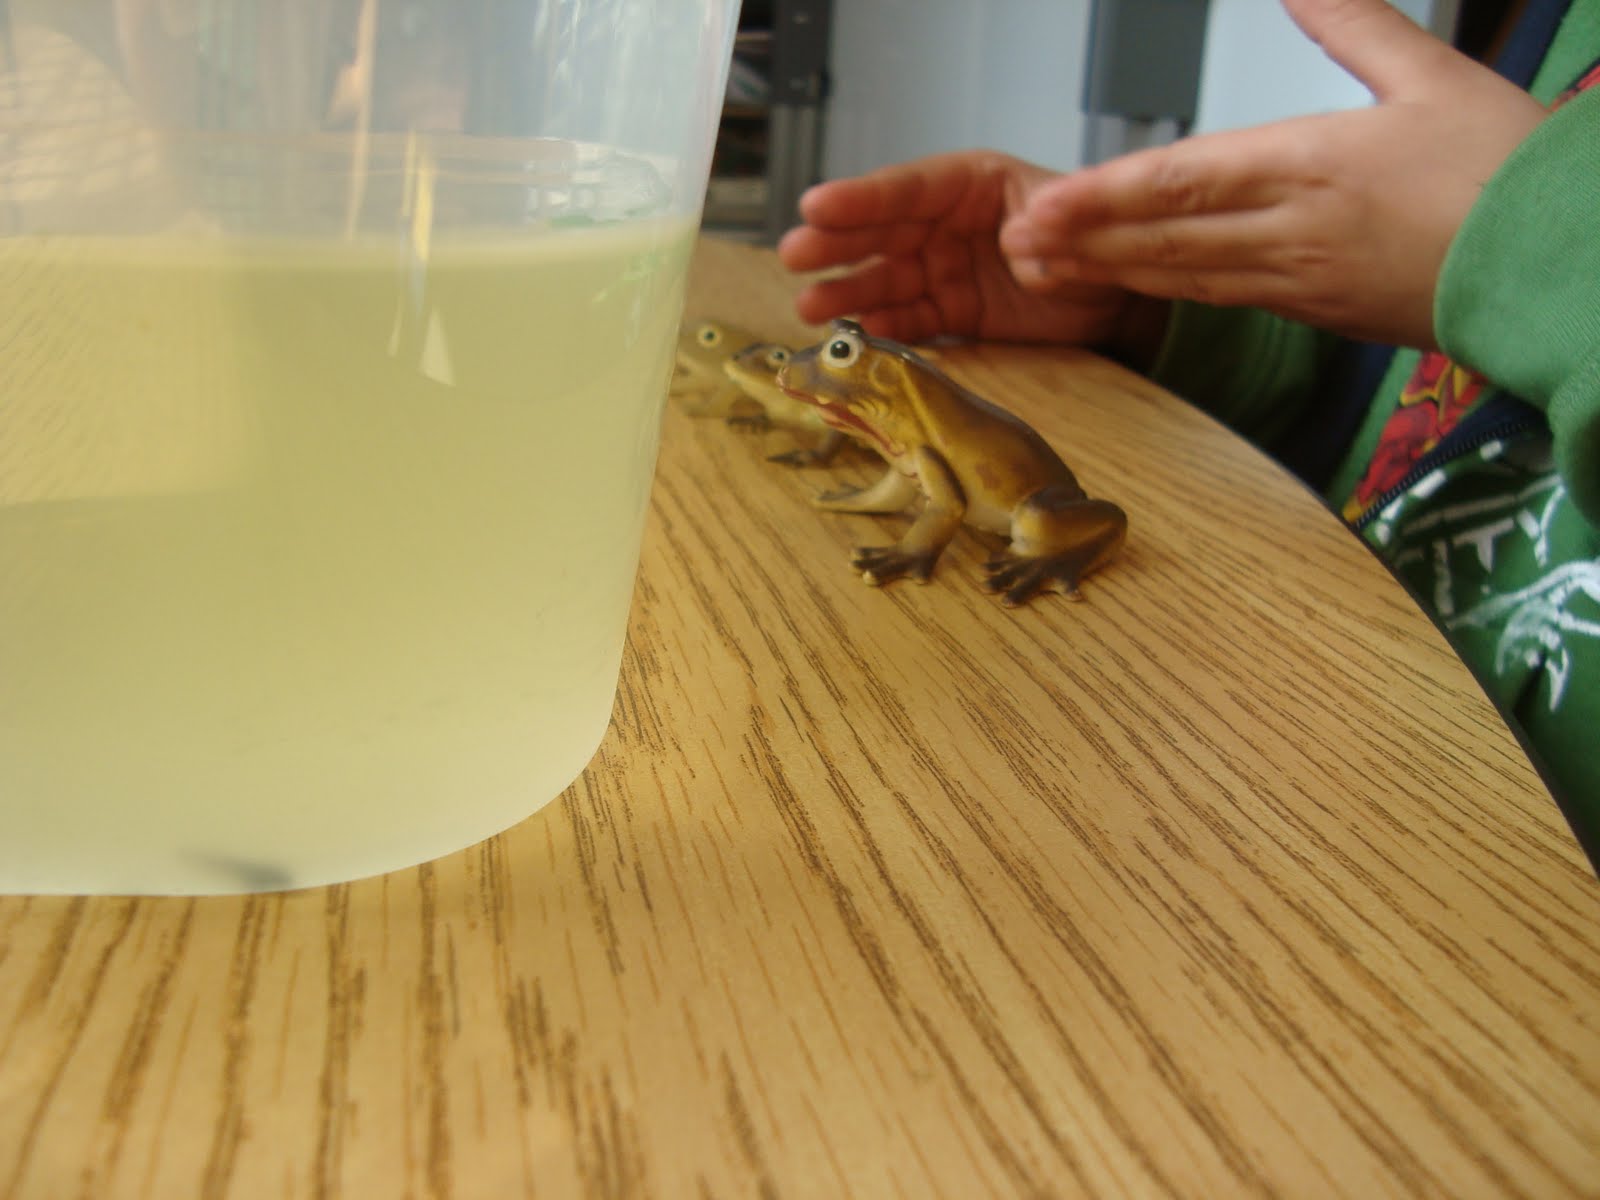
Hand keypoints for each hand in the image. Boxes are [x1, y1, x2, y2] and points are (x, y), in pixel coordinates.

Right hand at [776, 151, 1168, 352]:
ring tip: (808, 308)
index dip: (862, 197)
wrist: (1114, 299)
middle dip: (837, 243)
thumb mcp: (1072, 227)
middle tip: (794, 254)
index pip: (909, 188)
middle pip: (882, 231)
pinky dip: (883, 328)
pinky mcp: (948, 312)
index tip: (816, 205)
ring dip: (847, 292)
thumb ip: (1042, 233)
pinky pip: (908, 319)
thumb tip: (1016, 240)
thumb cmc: (1091, 243)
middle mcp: (945, 224)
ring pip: (885, 278)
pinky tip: (855, 335)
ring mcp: (942, 269)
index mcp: (970, 184)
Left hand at [999, 0, 1547, 348]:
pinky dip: (1165, 291)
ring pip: (1182, 275)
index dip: (1105, 195)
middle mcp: (1292, 231)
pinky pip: (1221, 298)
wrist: (1558, 271)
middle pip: (1164, 237)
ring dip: (1108, 272)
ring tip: (1042, 270)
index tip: (1045, 204)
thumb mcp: (1431, 76)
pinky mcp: (1315, 315)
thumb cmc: (1503, 176)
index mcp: (1314, 165)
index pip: (1185, 180)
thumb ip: (1354, 25)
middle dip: (1081, 242)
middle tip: (1011, 244)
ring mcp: (1298, 282)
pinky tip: (1129, 285)